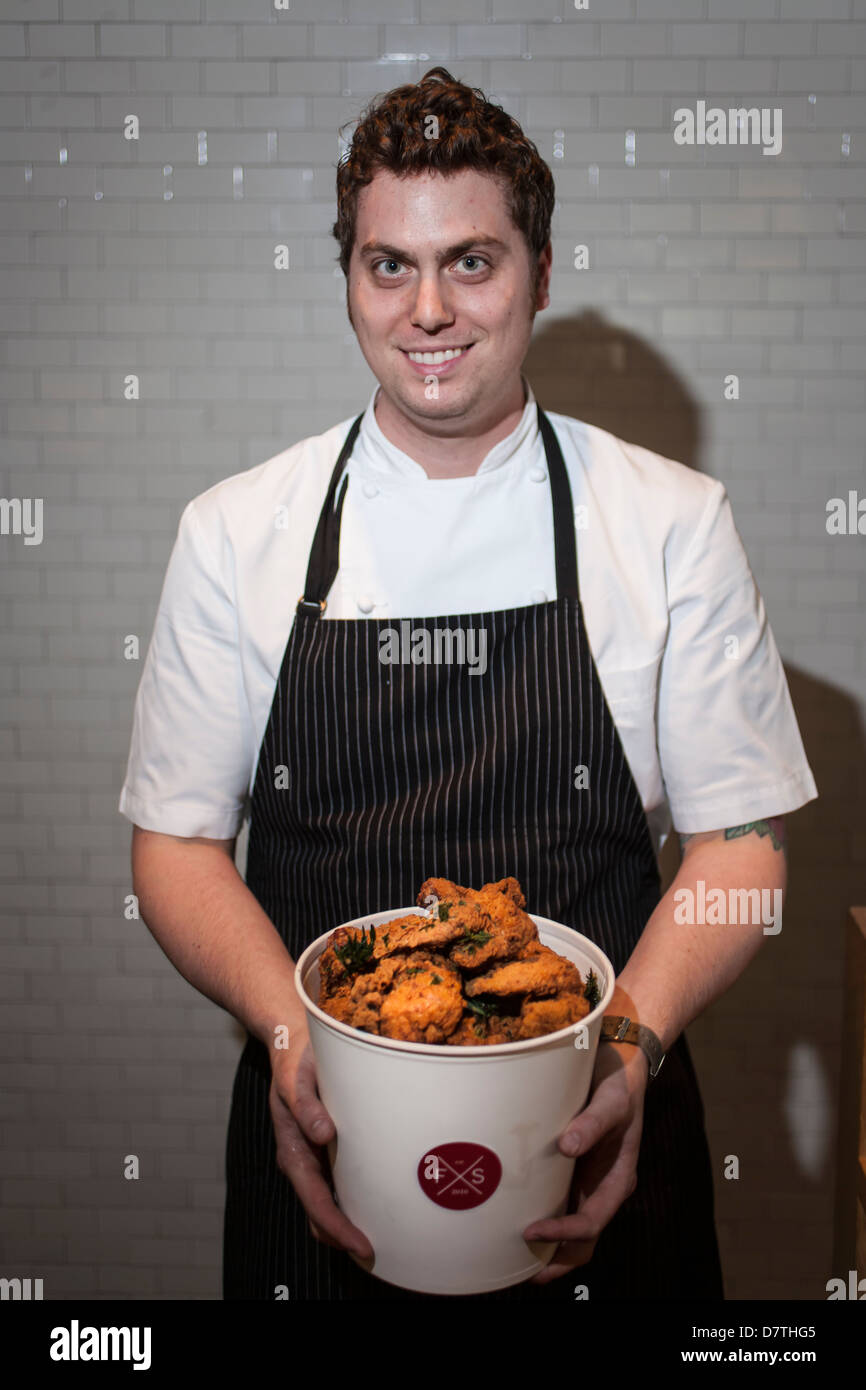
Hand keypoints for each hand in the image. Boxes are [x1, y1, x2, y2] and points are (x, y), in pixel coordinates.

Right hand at [268, 1038, 373, 1259]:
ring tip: (380, 1236)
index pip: (315, 1200)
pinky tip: (374, 1199)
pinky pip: (337, 1178)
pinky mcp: (325, 1143)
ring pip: (328, 1198)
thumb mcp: (297, 1077)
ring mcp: (313, 1152)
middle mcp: (303, 1157)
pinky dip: (351, 1197)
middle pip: (320, 1209)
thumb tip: (323, 1134)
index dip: (336, 1227)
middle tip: (375, 1251)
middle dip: (343, 1235)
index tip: (360, 1244)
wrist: (292, 1040)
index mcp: (293, 1148)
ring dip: (347, 1219)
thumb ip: (305, 1105)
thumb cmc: (297, 1060)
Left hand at [522, 1040, 648, 1283]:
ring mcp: (590, 1179)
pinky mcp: (576, 1168)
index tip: (531, 1232)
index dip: (563, 1234)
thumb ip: (593, 1122)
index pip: (591, 1222)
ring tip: (515, 1256)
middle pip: (584, 1239)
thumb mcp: (611, 1100)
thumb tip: (568, 1146)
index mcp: (617, 1179)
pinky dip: (546, 1216)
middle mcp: (603, 1186)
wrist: (621, 1063)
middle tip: (523, 1272)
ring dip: (550, 1245)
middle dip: (557, 1259)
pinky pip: (561, 1201)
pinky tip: (519, 1216)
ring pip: (572, 1226)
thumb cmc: (618, 1084)